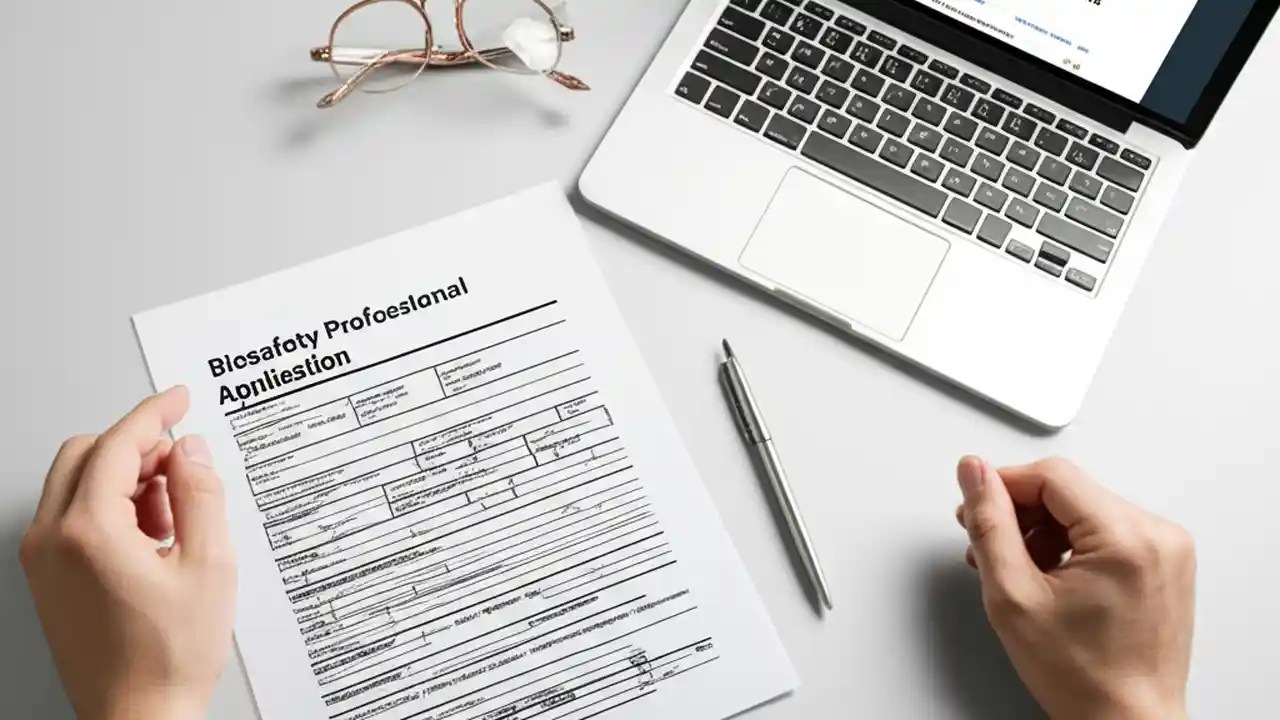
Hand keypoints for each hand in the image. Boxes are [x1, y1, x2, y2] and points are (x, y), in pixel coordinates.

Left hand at [19, 387, 235, 719]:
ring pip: (77, 483)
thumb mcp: (210, 564)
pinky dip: (111, 508)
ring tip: (175, 515)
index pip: (118, 444)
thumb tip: (191, 452)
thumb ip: (202, 493)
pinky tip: (154, 537)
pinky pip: (73, 517)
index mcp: (88, 531)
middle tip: (183, 465)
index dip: (154, 413)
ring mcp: (44, 561)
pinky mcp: (48, 579)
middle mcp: (53, 540)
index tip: (177, 398)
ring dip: (126, 479)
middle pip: (88, 454)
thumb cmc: (169, 655)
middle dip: (139, 448)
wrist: (140, 716)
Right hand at [955, 456, 1194, 719]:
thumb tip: (975, 474)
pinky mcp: (1164, 562)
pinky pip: (1106, 530)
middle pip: (1069, 491)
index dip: (1003, 485)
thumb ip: (990, 524)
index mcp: (1127, 538)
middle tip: (985, 542)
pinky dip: (1071, 544)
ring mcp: (1166, 548)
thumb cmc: (1082, 678)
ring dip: (1042, 530)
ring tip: (1016, 569)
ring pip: (1084, 509)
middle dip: (1020, 513)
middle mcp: (1157, 535)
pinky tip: (1047, 575)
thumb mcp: (1013, 595)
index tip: (974, 504)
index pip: (1052, 476)